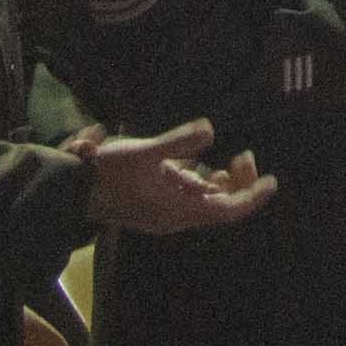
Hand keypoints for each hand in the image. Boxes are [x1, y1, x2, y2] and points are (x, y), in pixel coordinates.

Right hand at [78, 118, 279, 232]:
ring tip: (235, 160)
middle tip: (245, 156)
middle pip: (221, 207)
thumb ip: (178, 142)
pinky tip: (203, 166)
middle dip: (240, 184)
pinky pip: (190, 198)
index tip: (272, 181)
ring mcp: (166, 212)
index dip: (253, 196)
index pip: (228, 210)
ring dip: (223, 183)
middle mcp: (176, 216)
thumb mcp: (144, 153)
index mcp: (179, 210)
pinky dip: (203, 183)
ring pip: (206, 203)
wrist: (73, 192)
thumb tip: (210, 129)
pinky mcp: (156, 205)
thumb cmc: (107, 174)